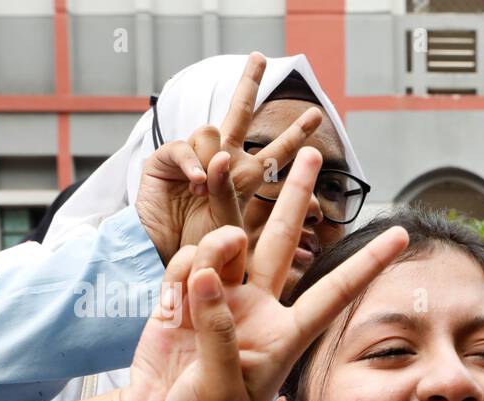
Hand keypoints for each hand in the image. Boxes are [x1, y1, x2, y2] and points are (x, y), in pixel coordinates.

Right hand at [117, 146, 407, 400]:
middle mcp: (260, 310)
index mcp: (286, 336)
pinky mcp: (183, 299)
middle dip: (294, 197)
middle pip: (282, 242)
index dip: (369, 263)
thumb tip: (210, 275)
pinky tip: (177, 298)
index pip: (335, 291)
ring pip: (229, 245)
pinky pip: (189, 263)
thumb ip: (219, 330)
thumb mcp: (223, 388)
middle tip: (311, 153)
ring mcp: (221, 300)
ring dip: (219, 246)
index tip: (402, 234)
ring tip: (206, 273)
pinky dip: (184, 271)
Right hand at [135, 52, 323, 262]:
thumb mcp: (228, 224)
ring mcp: (192, 158)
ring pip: (210, 130)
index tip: (317, 114)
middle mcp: (220, 161)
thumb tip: (222, 155)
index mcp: (243, 178)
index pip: (275, 152)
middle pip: (238, 113)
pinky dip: (191, 163)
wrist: (165, 260)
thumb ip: (231, 191)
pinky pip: (184, 146)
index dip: (295, 135)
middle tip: (260, 57)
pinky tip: (194, 183)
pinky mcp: (165, 160)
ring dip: (211, 157)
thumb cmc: (201, 249)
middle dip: (249, 83)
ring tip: (203, 189)